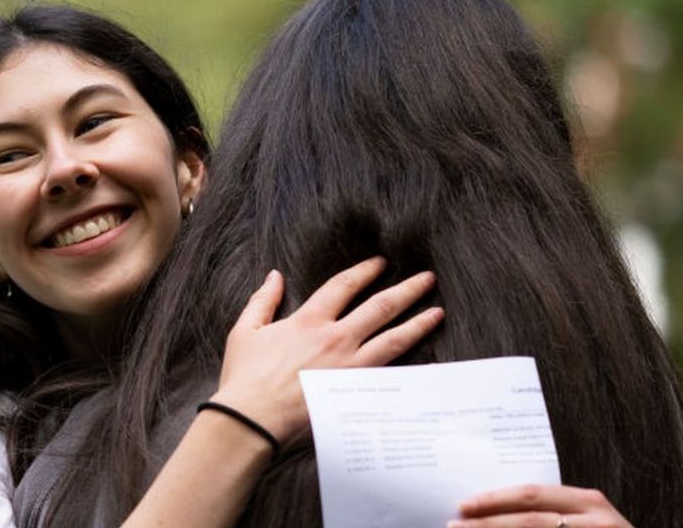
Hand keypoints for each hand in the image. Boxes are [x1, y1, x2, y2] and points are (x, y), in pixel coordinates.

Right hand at [210, 257, 442, 444]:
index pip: (344, 286)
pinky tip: (427, 359)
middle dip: (406, 289)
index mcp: (308, 320)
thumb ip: (263, 300)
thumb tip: (274, 276)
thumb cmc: (245, 377)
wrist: (252, 419)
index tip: (381, 263)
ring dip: (418, 322)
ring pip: (393, 338)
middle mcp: (335, 338)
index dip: (365, 271)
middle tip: (426, 279)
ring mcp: (349, 366)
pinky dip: (411, 365)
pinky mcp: (355, 392)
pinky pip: (389, 373)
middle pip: (380, 306)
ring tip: (437, 312)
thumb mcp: (246, 331)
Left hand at [449, 484, 633, 527]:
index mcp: (586, 500)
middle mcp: (594, 518)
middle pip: (529, 520)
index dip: (494, 500)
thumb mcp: (582, 518)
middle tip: (454, 525)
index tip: (462, 506)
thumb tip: (491, 510)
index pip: (531, 495)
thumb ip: (547, 510)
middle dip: (487, 523)